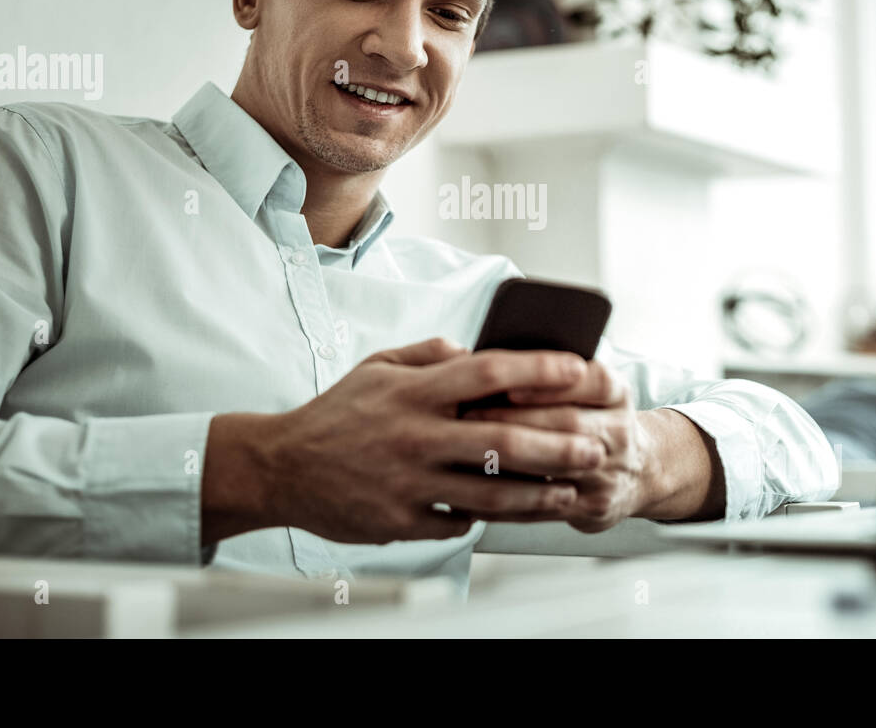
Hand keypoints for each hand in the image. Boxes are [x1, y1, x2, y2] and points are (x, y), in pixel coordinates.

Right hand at [261, 338, 607, 543]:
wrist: (281, 468)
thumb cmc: (336, 414)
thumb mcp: (378, 367)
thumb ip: (429, 354)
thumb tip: (474, 350)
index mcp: (414, 392)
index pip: (488, 372)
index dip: (538, 368)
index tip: (577, 368)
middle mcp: (416, 436)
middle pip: (504, 440)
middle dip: (558, 445)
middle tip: (594, 447)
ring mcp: (409, 483)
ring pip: (491, 494)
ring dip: (539, 495)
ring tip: (571, 492)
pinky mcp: (401, 521)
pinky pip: (458, 523)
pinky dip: (487, 519)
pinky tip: (515, 513)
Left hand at [462, 359, 655, 532]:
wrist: (639, 470)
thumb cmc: (592, 419)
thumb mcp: (589, 388)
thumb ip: (551, 374)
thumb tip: (490, 361)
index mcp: (617, 393)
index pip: (593, 381)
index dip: (552, 383)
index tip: (510, 385)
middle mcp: (620, 432)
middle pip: (568, 423)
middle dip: (514, 419)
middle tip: (467, 415)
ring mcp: (610, 473)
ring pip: (556, 466)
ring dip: (507, 458)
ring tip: (465, 450)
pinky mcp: (594, 508)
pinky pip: (546, 506)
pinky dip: (507, 499)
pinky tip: (475, 490)